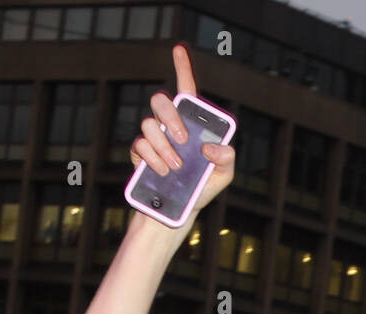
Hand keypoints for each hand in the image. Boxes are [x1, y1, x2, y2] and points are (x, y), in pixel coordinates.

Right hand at [128, 45, 234, 223]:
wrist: (180, 212)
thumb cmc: (203, 189)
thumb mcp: (224, 175)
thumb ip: (227, 158)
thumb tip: (210, 148)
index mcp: (192, 125)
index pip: (186, 90)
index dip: (182, 67)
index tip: (179, 49)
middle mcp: (170, 127)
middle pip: (161, 101)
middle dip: (171, 117)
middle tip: (182, 139)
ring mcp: (153, 138)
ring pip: (149, 125)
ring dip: (163, 146)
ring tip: (176, 167)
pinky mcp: (139, 153)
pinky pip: (140, 145)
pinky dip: (153, 158)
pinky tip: (163, 171)